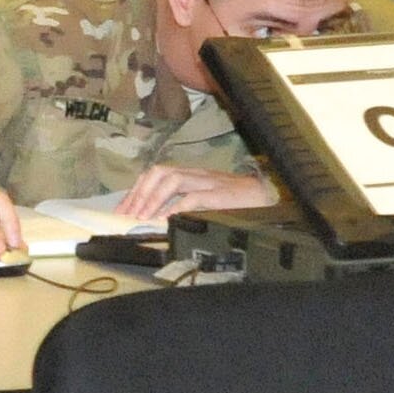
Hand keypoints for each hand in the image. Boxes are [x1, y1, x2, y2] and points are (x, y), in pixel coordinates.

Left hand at [115, 164, 278, 224]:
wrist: (270, 196)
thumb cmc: (239, 200)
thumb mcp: (207, 199)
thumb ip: (185, 203)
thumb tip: (159, 218)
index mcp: (192, 175)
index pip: (156, 175)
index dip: (137, 191)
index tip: (122, 209)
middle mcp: (197, 174)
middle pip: (159, 173)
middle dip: (140, 193)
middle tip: (127, 214)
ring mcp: (209, 182)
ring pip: (173, 180)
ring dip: (153, 199)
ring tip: (142, 216)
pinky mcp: (221, 195)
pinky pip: (194, 198)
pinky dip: (177, 208)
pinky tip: (167, 219)